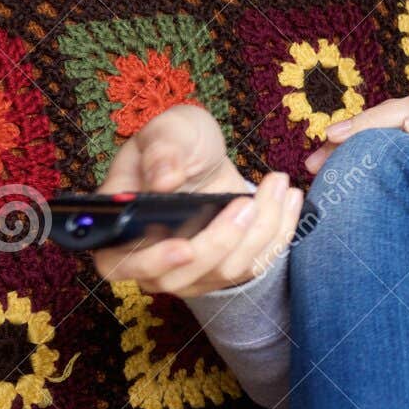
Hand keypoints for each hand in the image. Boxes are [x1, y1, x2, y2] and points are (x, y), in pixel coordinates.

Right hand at [90, 104, 304, 297]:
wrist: (204, 158)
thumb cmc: (178, 144)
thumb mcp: (168, 132)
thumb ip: (162, 150)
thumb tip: (164, 180)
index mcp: (119, 228)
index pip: (120, 265)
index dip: (152, 262)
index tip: (185, 248)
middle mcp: (151, 260)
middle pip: (183, 276)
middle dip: (222, 240)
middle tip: (246, 201)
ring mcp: (190, 270)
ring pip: (227, 271)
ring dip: (260, 231)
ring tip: (277, 185)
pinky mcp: (225, 266)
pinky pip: (256, 264)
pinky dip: (279, 232)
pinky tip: (289, 198)